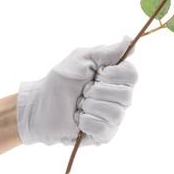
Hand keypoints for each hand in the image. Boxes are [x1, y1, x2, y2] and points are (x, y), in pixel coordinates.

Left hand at [17, 35, 138, 146]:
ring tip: (79, 104)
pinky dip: (85, 121)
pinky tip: (78, 118)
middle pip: (125, 95)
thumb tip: (129, 39)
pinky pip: (103, 128)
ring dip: (89, 106)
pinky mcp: (104, 135)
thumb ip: (107, 52)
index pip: (132, 75)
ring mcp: (113, 118)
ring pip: (114, 113)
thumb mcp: (82, 59)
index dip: (113, 74)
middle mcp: (120, 98)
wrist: (40, 104)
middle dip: (96, 91)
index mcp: (116, 78)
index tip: (97, 73)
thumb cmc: (60, 80)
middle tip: (83, 90)